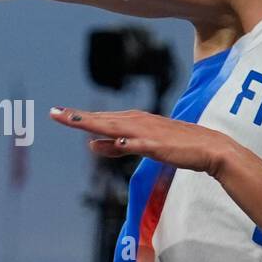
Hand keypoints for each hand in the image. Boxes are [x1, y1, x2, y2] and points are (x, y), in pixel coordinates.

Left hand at [50, 106, 233, 176]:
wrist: (209, 147)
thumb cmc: (176, 146)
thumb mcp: (141, 145)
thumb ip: (116, 146)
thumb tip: (91, 146)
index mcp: (131, 121)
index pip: (99, 118)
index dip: (77, 117)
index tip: (56, 113)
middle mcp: (136, 122)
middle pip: (101, 119)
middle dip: (77, 117)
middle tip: (53, 113)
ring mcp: (147, 132)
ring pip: (115, 127)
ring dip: (94, 123)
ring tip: (72, 121)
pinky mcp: (159, 145)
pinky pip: (139, 143)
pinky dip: (126, 142)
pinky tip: (113, 142)